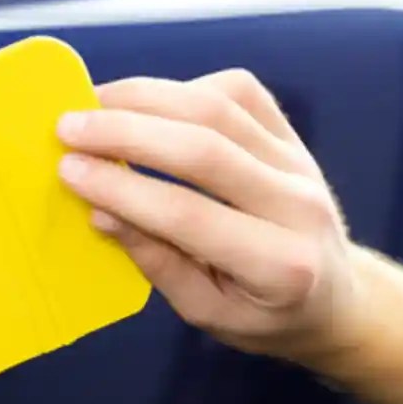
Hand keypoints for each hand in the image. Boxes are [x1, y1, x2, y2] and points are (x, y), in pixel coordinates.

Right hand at [56, 69, 365, 365]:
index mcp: (277, 265)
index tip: (67, 170)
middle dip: (126, 131)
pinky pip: (239, 93)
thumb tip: (101, 212)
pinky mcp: (293, 134)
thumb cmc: (261, 314)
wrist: (335, 296)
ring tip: (93, 104)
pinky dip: (184, 89)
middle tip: (68, 127)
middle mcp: (297, 204)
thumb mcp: (205, 313)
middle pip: (205, 147)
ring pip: (220, 107)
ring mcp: (300, 161)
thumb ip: (158, 263)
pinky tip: (145, 104)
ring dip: (147, 98)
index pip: (186, 214)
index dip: (121, 188)